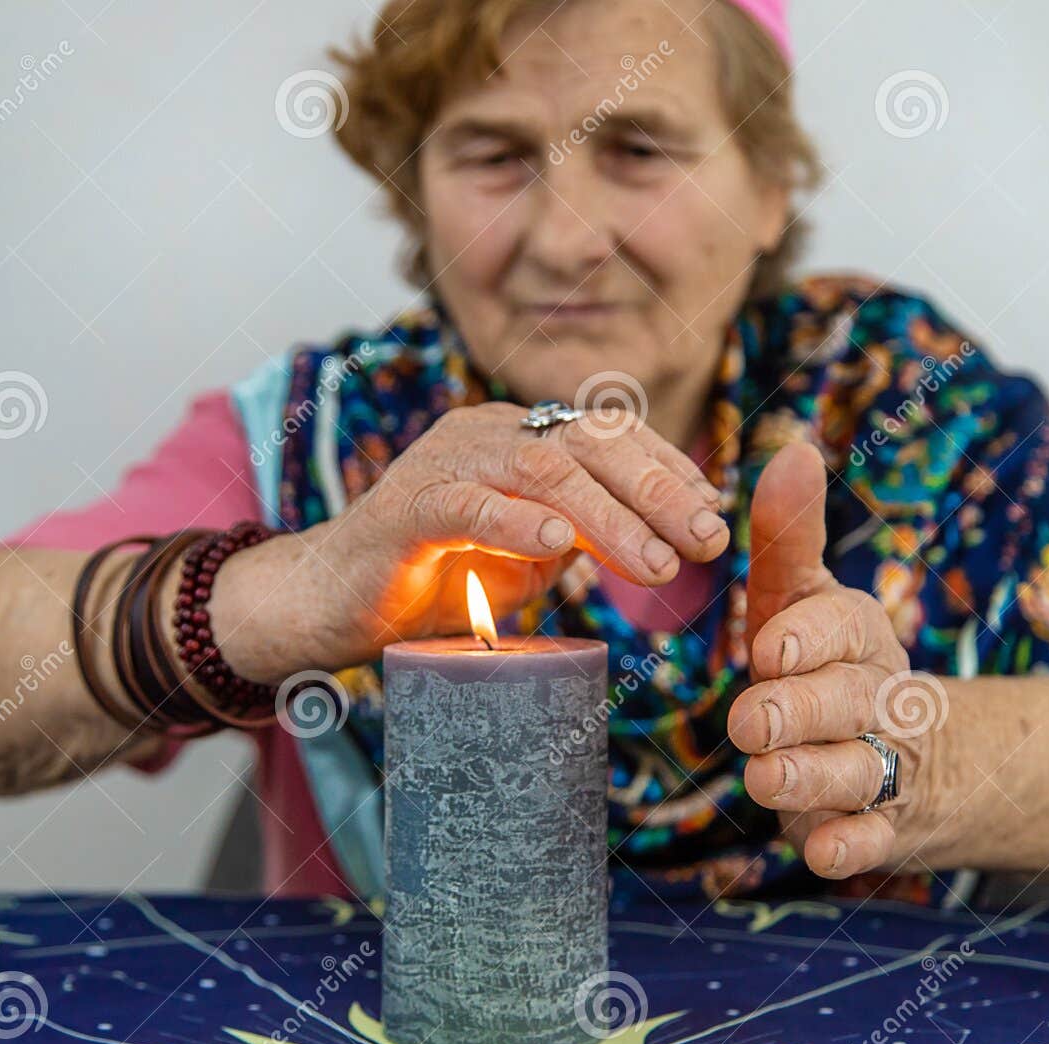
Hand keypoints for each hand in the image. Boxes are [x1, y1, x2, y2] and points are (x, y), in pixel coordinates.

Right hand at [309, 401, 730, 659]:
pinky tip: (558, 544)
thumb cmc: (437, 581)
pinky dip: (515, 522)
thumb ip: (582, 535)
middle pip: (584, 443)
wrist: (335, 604)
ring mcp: (441, 463)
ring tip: (654, 562)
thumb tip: (665, 536)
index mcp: (518, 438)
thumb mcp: (527, 556)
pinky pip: (466, 504)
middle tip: (705, 538)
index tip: (713, 510)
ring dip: (606, 516)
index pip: (607, 434)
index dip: (666, 467)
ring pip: (538, 470)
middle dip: (654, 490)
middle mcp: (483, 434)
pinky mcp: (404, 507)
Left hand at [726, 442, 917, 879]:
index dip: (808, 636)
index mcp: (859, 638)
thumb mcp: (809, 600)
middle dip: (797, 710)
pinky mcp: (881, 832)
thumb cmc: (836, 667)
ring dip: (812, 777)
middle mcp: (877, 700)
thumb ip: (790, 536)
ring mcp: (885, 770)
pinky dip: (849, 849)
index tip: (771, 645)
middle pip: (844, 702)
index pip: (843, 627)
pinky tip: (822, 851)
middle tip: (751, 720)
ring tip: (766, 778)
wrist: (938, 761)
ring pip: (855, 773)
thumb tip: (791, 450)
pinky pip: (871, 845)